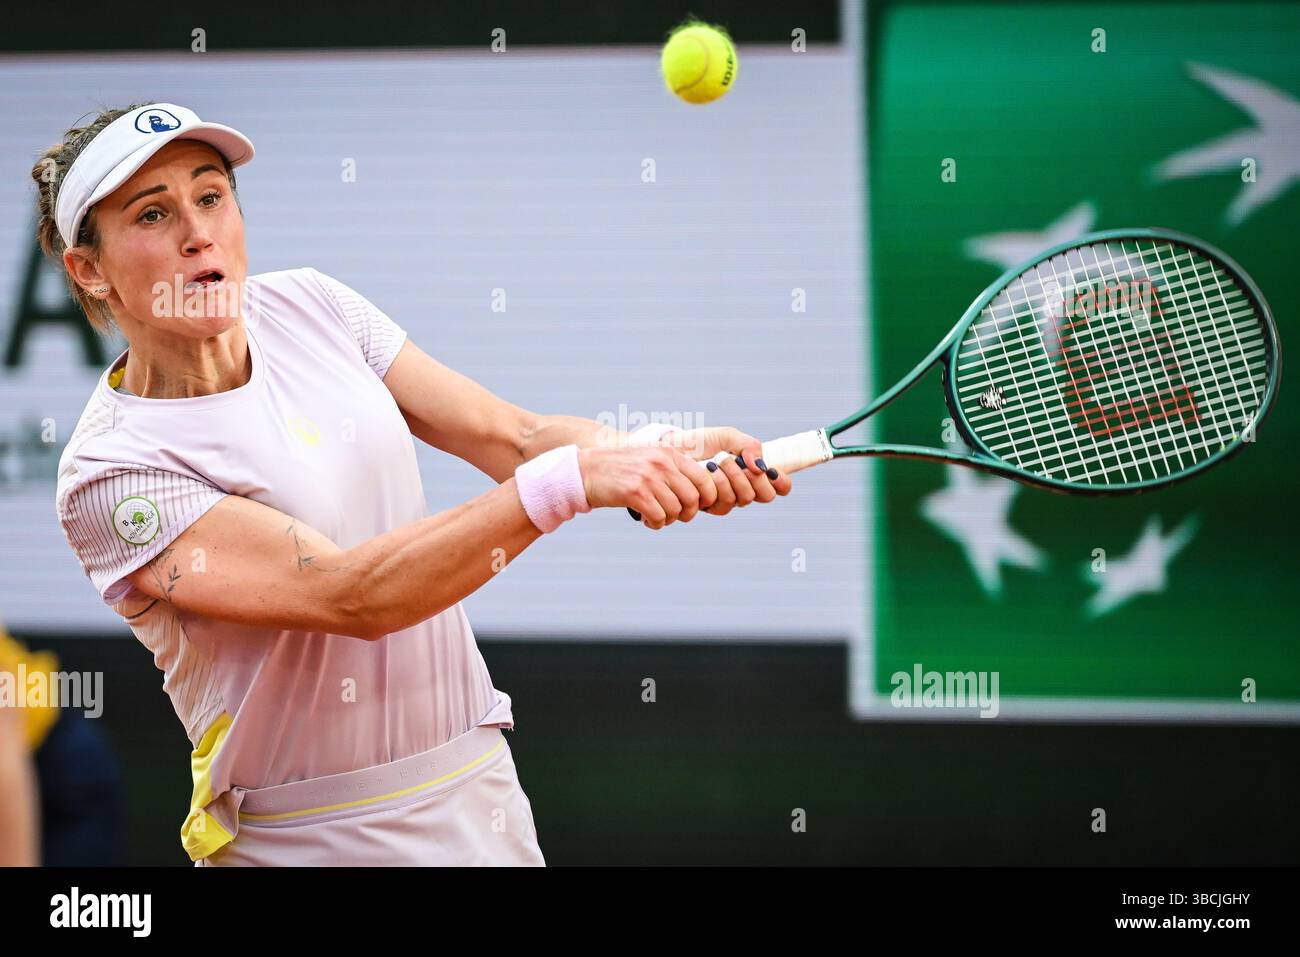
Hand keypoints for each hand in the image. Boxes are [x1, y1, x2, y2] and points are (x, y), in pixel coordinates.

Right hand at [578, 445, 717, 529]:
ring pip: (676, 510)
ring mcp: (648, 476)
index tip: (699, 506)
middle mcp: (661, 462)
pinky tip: (646, 520)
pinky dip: (655, 524)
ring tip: (656, 518)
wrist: (585, 471)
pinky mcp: (635, 492)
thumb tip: (702, 492)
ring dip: (668, 520)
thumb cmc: (620, 470)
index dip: (707, 497)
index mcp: (668, 453)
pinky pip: (659, 517)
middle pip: (693, 497)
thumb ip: (673, 469)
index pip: (704, 477)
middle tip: (676, 516)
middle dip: (688, 513)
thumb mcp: (649, 458)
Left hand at [660, 426, 793, 516]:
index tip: (773, 471)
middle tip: (738, 461)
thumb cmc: (700, 442)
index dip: (782, 483)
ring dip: (733, 478)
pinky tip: (708, 470)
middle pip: (764, 496)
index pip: (778, 488)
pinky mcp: (708, 506)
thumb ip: (749, 446)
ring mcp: (725, 500)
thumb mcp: (727, 436)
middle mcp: (741, 490)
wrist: (672, 448)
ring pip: (742, 499)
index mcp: (752, 473)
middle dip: (753, 478)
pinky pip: (722, 503)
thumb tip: (762, 466)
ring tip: (719, 461)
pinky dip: (717, 484)